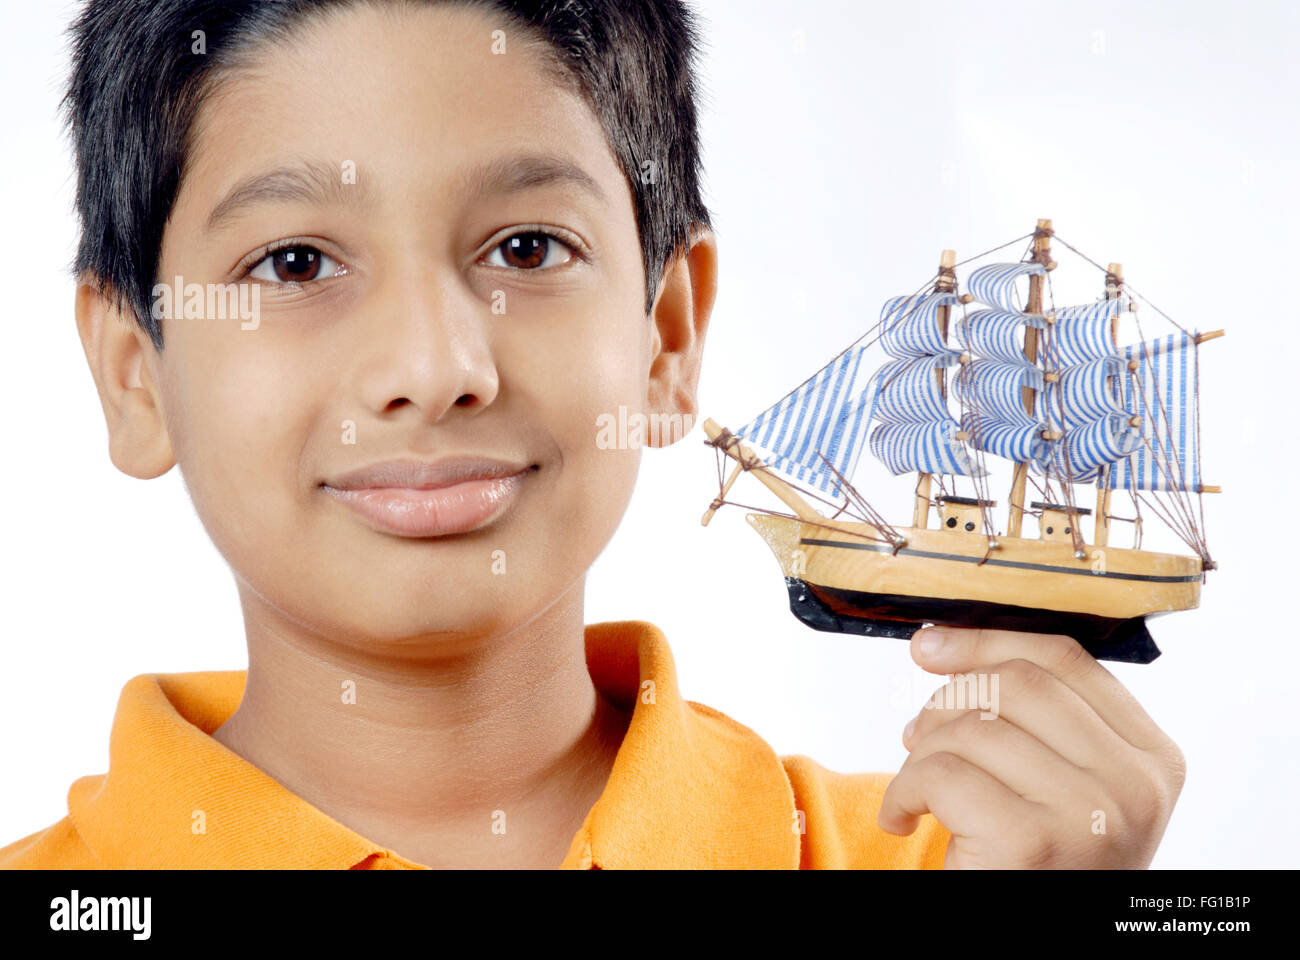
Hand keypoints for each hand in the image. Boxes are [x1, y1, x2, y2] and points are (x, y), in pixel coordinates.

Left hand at [878, 626, 1185, 868]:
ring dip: (920, 753)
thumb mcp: (1065, 786)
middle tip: (917, 734)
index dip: (987, 642)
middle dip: (948, 699)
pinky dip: (903, 791)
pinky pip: (940, 774)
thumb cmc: (1041, 863)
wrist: (1039, 941)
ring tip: (916, 788)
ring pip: (971, 727)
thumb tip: (938, 647)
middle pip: (1017, 683)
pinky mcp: (1031, 842)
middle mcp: (1134, 784)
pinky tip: (904, 817)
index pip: (1066, 660)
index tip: (931, 646)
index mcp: (1152, 757)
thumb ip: (1036, 720)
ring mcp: (1088, 814)